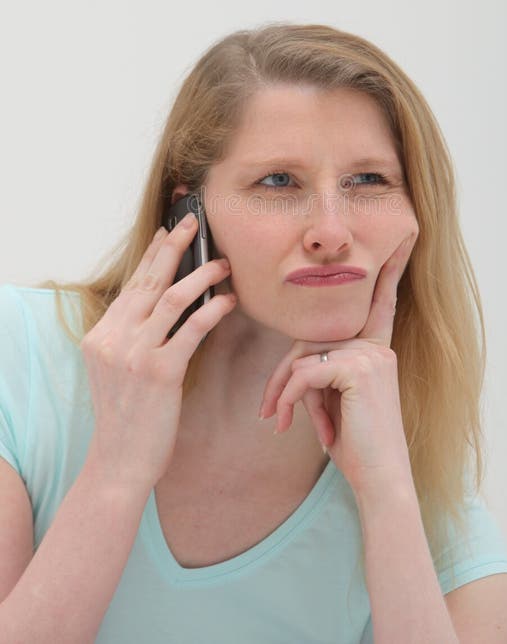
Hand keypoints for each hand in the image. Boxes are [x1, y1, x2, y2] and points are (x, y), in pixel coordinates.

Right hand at [82, 215, 236, 494]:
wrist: (119, 462)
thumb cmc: (127, 416)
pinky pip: (192, 329)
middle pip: (150, 280)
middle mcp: (113, 338)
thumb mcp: (117, 369)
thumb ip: (132, 335)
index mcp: (101, 334)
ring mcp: (134, 353)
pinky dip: (212, 309)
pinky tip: (228, 300)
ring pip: (173, 298)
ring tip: (224, 263)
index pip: (132, 283)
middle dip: (174, 247)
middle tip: (195, 223)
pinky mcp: (160, 372)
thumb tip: (164, 300)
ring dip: (202, 275)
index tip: (169, 230)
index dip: (153, 254)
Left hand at [258, 235, 416, 494]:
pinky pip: (304, 373)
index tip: (405, 238)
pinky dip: (288, 399)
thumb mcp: (336, 403)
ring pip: (303, 358)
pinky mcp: (358, 369)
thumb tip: (294, 370)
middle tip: (268, 413)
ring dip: (284, 393)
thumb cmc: (358, 446)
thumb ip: (323, 373)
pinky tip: (288, 423)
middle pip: (311, 340)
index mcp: (377, 349)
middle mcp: (377, 346)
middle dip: (283, 376)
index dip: (390, 270)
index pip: (380, 303)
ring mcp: (370, 355)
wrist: (380, 481)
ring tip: (279, 423)